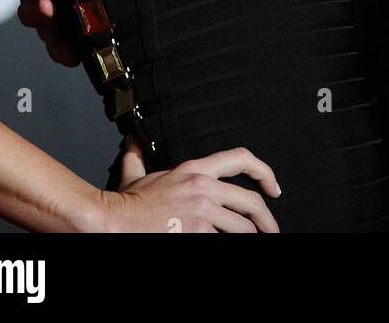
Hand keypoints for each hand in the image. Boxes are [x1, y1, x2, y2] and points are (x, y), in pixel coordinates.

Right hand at [100, 136, 281, 231]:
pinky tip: (226, 244)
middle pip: (251, 202)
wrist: (115, 222)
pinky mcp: (198, 234)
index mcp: (194, 170)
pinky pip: (223, 241)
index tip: (273, 188)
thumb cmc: (127, 204)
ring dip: (248, 237)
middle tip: (271, 230)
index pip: (240, 159)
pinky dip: (227, 243)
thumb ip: (138, 157)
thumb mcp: (136, 175)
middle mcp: (204, 188)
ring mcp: (203, 213)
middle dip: (267, 220)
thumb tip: (133, 143)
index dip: (264, 172)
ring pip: (241, 228)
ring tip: (252, 241)